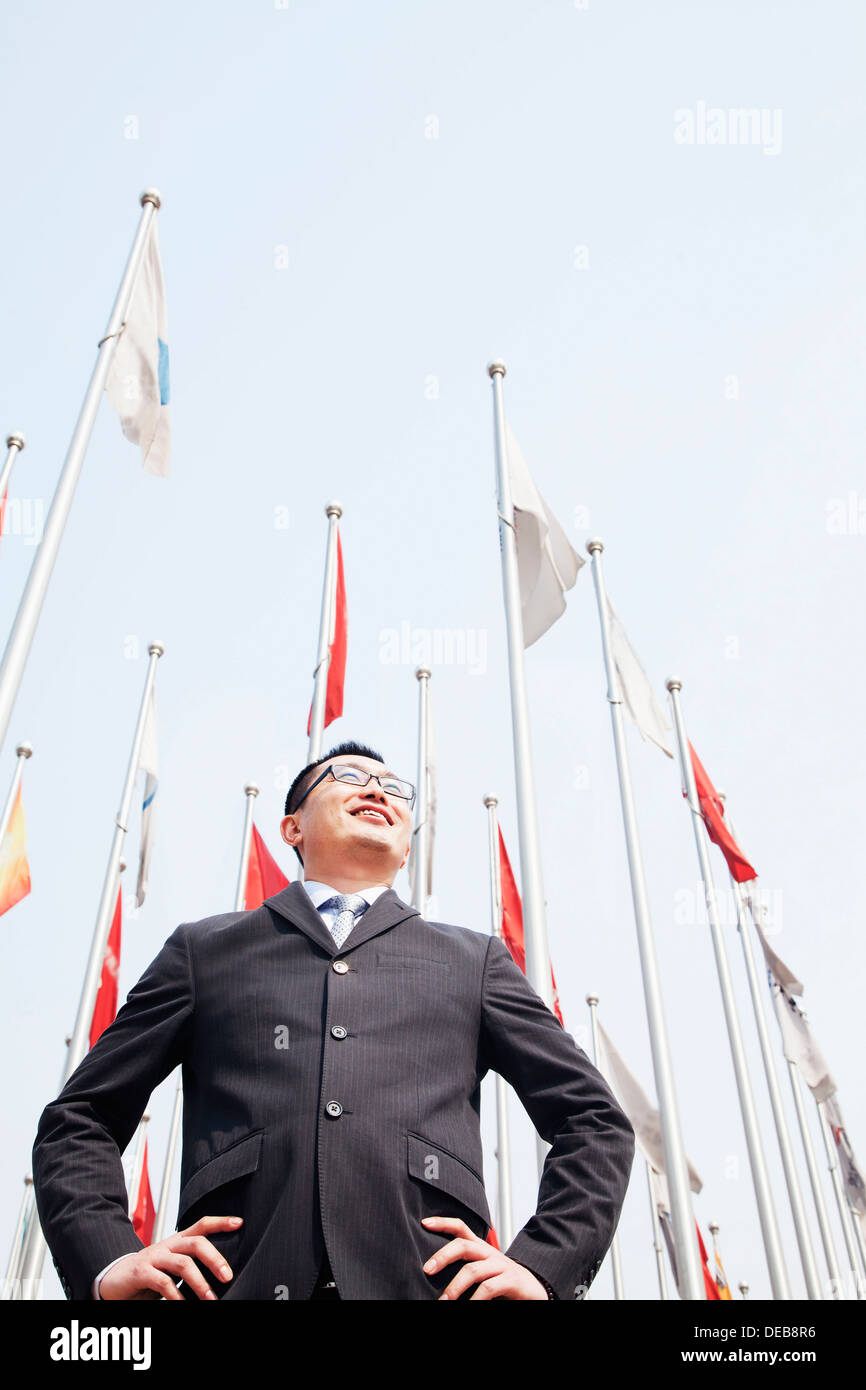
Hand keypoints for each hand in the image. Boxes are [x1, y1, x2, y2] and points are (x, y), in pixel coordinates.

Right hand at [98, 1215, 243, 1300]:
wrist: (114, 1280)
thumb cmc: (149, 1275)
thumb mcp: (172, 1266)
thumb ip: (191, 1265)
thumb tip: (220, 1274)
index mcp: (177, 1241)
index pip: (201, 1225)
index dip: (220, 1222)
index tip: (239, 1223)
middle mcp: (168, 1244)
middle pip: (196, 1243)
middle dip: (215, 1258)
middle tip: (228, 1276)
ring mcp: (154, 1256)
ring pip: (183, 1263)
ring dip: (199, 1282)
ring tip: (210, 1299)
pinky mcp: (142, 1271)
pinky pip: (163, 1282)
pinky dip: (176, 1295)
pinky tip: (183, 1305)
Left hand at [421, 1216, 548, 1299]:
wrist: (534, 1289)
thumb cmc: (503, 1280)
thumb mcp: (483, 1269)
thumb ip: (466, 1266)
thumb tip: (434, 1271)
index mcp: (480, 1248)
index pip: (461, 1227)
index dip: (443, 1222)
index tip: (425, 1223)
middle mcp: (489, 1253)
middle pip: (463, 1245)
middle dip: (442, 1256)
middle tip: (427, 1270)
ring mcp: (500, 1265)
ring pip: (472, 1270)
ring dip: (455, 1287)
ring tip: (443, 1301)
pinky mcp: (510, 1280)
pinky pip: (488, 1289)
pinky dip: (474, 1300)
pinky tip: (468, 1307)